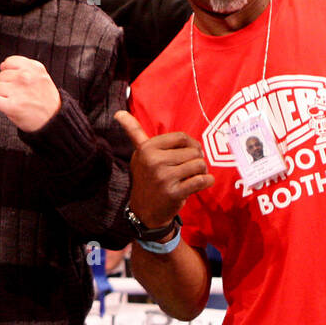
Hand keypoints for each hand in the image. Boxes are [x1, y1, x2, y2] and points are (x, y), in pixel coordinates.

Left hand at [0, 55, 60, 131]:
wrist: (54, 119)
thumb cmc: (46, 100)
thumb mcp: (41, 76)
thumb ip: (24, 68)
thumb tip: (3, 65)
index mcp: (34, 68)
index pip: (9, 62)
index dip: (9, 71)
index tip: (14, 79)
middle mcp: (25, 77)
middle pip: (1, 75)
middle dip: (7, 84)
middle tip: (18, 93)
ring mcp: (18, 91)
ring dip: (2, 94)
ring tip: (14, 100)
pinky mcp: (12, 106)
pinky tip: (6, 106)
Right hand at [115, 110, 212, 226]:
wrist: (144, 211)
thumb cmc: (147, 178)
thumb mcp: (140, 155)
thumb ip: (134, 132)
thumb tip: (119, 113)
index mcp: (147, 149)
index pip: (182, 138)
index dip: (190, 145)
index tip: (187, 154)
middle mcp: (154, 161)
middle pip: (193, 151)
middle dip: (196, 160)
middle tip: (188, 169)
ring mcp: (164, 178)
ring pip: (200, 165)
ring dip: (201, 172)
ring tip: (192, 176)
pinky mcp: (174, 193)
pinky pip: (202, 180)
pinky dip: (206, 182)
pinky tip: (199, 184)